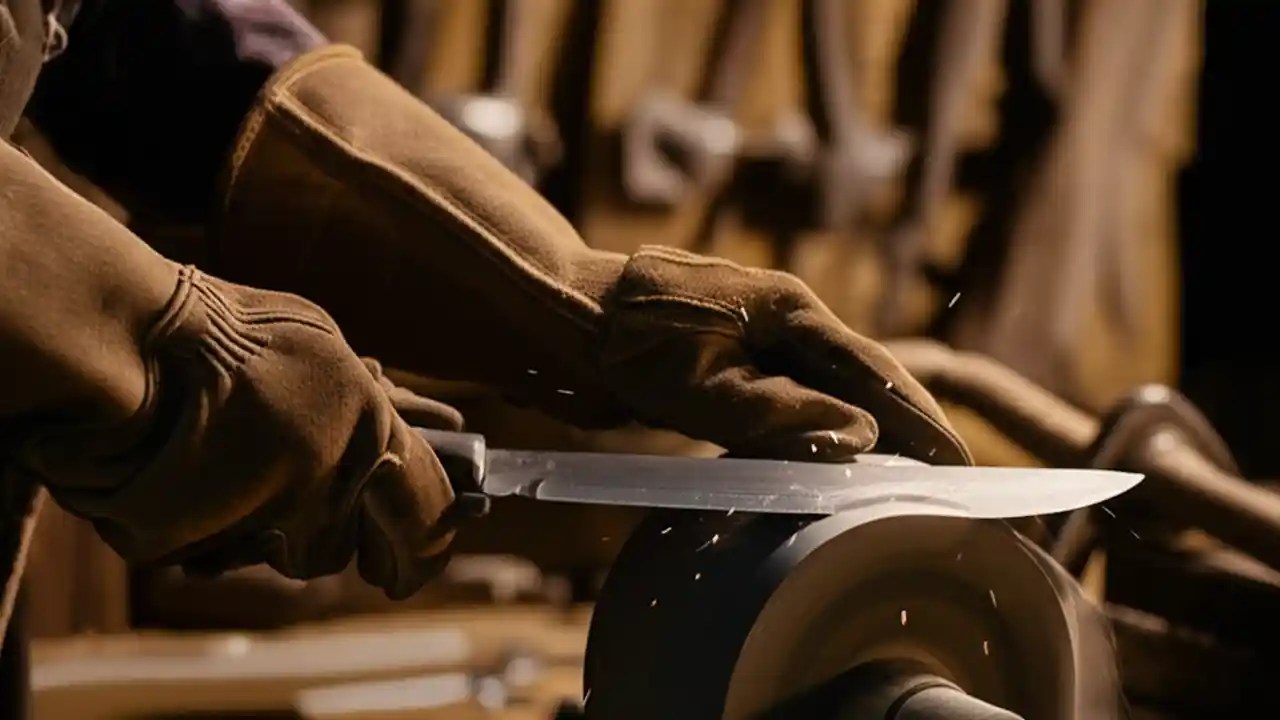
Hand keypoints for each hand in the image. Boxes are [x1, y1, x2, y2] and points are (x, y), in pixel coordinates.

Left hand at [599, 246, 971, 463]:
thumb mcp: (701, 390)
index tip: (961, 461)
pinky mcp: (738, 348)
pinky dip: (825, 420)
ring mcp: (761, 327)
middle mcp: (785, 312)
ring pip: (831, 383)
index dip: (920, 420)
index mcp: (788, 310)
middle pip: (863, 375)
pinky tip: (841, 450)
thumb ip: (779, 414)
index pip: (872, 371)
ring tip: (914, 472)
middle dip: (910, 423)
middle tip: (955, 475)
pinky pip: (797, 388)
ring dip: (872, 424)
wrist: (565, 317)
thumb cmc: (625, 349)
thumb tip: (860, 435)